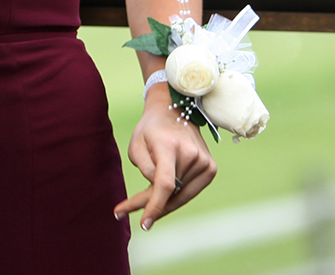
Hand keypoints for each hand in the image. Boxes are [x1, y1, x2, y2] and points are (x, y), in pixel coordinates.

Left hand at [114, 85, 215, 231]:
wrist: (175, 111)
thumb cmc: (150, 129)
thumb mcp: (136, 145)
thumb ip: (144, 168)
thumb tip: (157, 191)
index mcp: (169, 146)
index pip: (164, 184)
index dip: (154, 206)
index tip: (144, 224)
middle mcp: (191, 154)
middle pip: (169, 193)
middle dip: (148, 204)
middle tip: (123, 210)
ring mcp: (204, 162)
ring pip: (179, 196)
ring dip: (162, 199)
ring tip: (146, 191)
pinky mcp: (211, 168)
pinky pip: (189, 192)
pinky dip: (175, 195)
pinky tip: (165, 189)